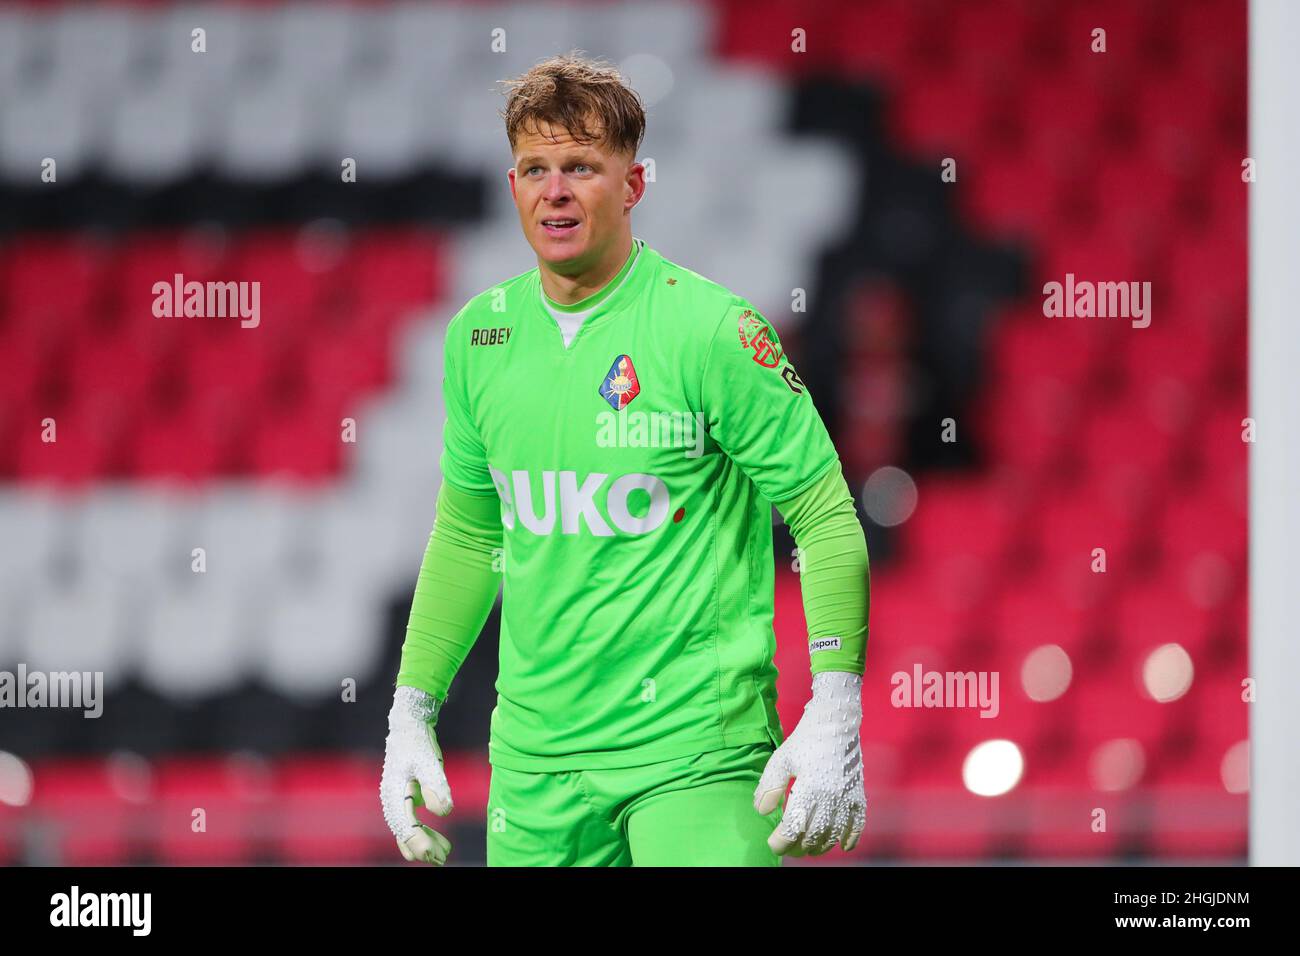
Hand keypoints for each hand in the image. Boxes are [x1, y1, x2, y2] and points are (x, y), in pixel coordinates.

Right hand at [380, 686, 453, 863]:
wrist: (410, 725)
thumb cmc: (418, 743)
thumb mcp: (429, 762)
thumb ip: (436, 786)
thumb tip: (444, 812)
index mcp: (394, 793)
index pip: (405, 826)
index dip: (419, 843)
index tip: (435, 854)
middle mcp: (392, 800)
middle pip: (404, 833)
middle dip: (422, 848)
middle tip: (442, 858)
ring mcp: (398, 800)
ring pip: (408, 830)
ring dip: (425, 842)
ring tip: (445, 852)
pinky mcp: (406, 798)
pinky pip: (412, 823)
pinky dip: (424, 833)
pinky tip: (439, 841)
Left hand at [754, 671, 865, 856]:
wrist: (836, 722)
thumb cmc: (806, 739)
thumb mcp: (781, 760)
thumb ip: (770, 786)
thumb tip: (762, 812)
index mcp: (809, 788)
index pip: (793, 828)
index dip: (781, 842)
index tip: (773, 843)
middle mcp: (830, 797)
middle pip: (813, 836)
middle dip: (798, 847)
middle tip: (787, 847)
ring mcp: (847, 797)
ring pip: (833, 834)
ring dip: (819, 846)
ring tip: (807, 847)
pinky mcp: (858, 794)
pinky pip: (858, 824)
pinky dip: (850, 838)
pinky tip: (841, 845)